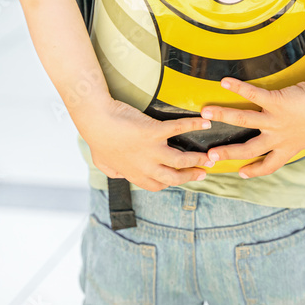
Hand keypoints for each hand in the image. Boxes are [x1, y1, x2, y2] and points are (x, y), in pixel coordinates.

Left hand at [77, 99, 211, 191]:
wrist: (96, 118)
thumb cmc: (98, 137)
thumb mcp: (102, 161)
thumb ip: (112, 171)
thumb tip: (118, 175)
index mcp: (134, 173)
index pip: (158, 185)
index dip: (172, 183)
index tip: (180, 178)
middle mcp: (145, 166)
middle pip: (174, 178)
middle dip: (191, 176)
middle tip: (204, 172)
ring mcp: (150, 150)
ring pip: (180, 160)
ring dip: (198, 159)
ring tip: (209, 156)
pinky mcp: (153, 132)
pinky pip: (178, 129)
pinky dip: (194, 124)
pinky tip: (205, 122)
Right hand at [201, 77, 304, 178]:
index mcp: (289, 146)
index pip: (270, 165)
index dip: (256, 171)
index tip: (242, 173)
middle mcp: (278, 136)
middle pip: (249, 149)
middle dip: (227, 153)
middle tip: (210, 156)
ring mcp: (274, 119)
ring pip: (243, 121)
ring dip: (222, 116)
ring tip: (204, 113)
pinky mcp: (274, 101)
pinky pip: (252, 95)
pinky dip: (237, 87)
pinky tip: (224, 81)